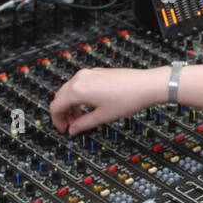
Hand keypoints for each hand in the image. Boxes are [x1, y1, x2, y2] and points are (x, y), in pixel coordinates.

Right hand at [49, 67, 164, 135]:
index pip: (56, 106)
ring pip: (70, 90)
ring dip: (71, 105)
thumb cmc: (128, 98)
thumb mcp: (102, 116)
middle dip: (63, 113)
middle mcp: (80, 78)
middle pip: (60, 96)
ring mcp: (89, 73)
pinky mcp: (97, 72)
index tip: (63, 129)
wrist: (146, 85)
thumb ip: (84, 124)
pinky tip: (88, 106)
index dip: (57, 120)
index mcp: (78, 89)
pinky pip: (80, 84)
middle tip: (70, 126)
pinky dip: (79, 96)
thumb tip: (73, 129)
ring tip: (80, 118)